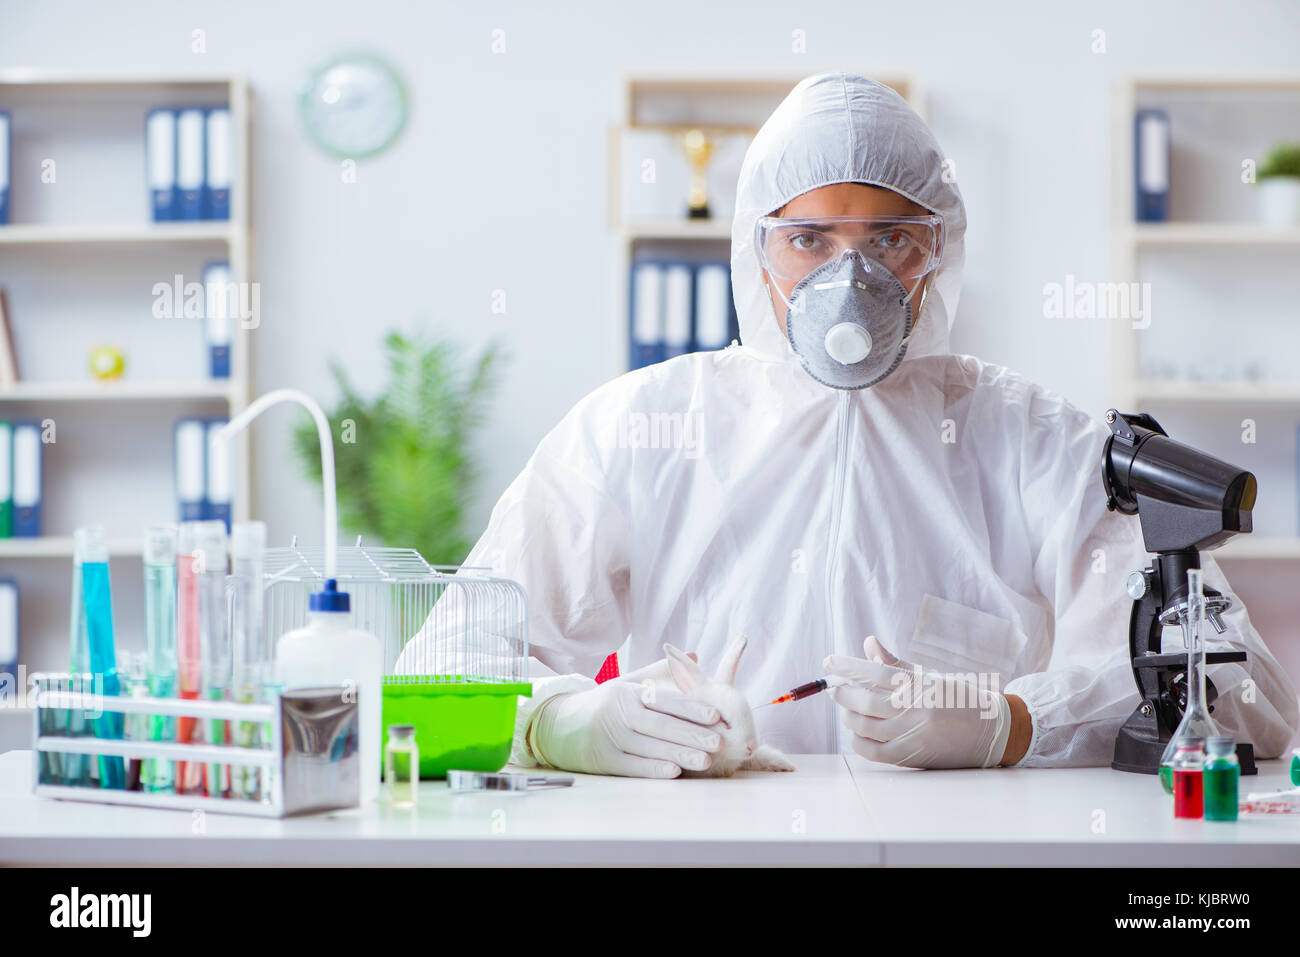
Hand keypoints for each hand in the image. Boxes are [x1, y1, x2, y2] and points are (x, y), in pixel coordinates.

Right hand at [528, 654, 725, 777]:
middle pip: (659, 725)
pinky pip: (632, 766)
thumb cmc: (602, 705)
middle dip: (691, 734)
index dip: (690, 709)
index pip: (663, 701)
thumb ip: (659, 672)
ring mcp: (609, 738)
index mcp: (627, 693)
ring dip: (678, 754)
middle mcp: (618, 713)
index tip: (714, 716)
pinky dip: (653, 769)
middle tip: (718, 742)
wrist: (557, 724)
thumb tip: (693, 657)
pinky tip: (673, 771)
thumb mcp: (626, 684)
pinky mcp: (602, 760)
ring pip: (649, 747)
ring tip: (704, 760)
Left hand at [824, 636, 1010, 768]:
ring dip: (848, 716)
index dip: (849, 667)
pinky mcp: (911, 757)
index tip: (829, 662)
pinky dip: (858, 739)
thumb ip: (896, 664)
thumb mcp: (931, 677)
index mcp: (922, 686)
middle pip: (865, 702)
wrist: (993, 732)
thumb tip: (868, 643)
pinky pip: (872, 751)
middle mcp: (916, 711)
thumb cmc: (959, 699)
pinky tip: (857, 731)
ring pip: (865, 726)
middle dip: (843, 693)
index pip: (876, 673)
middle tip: (834, 688)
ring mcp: (913, 736)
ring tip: (845, 708)